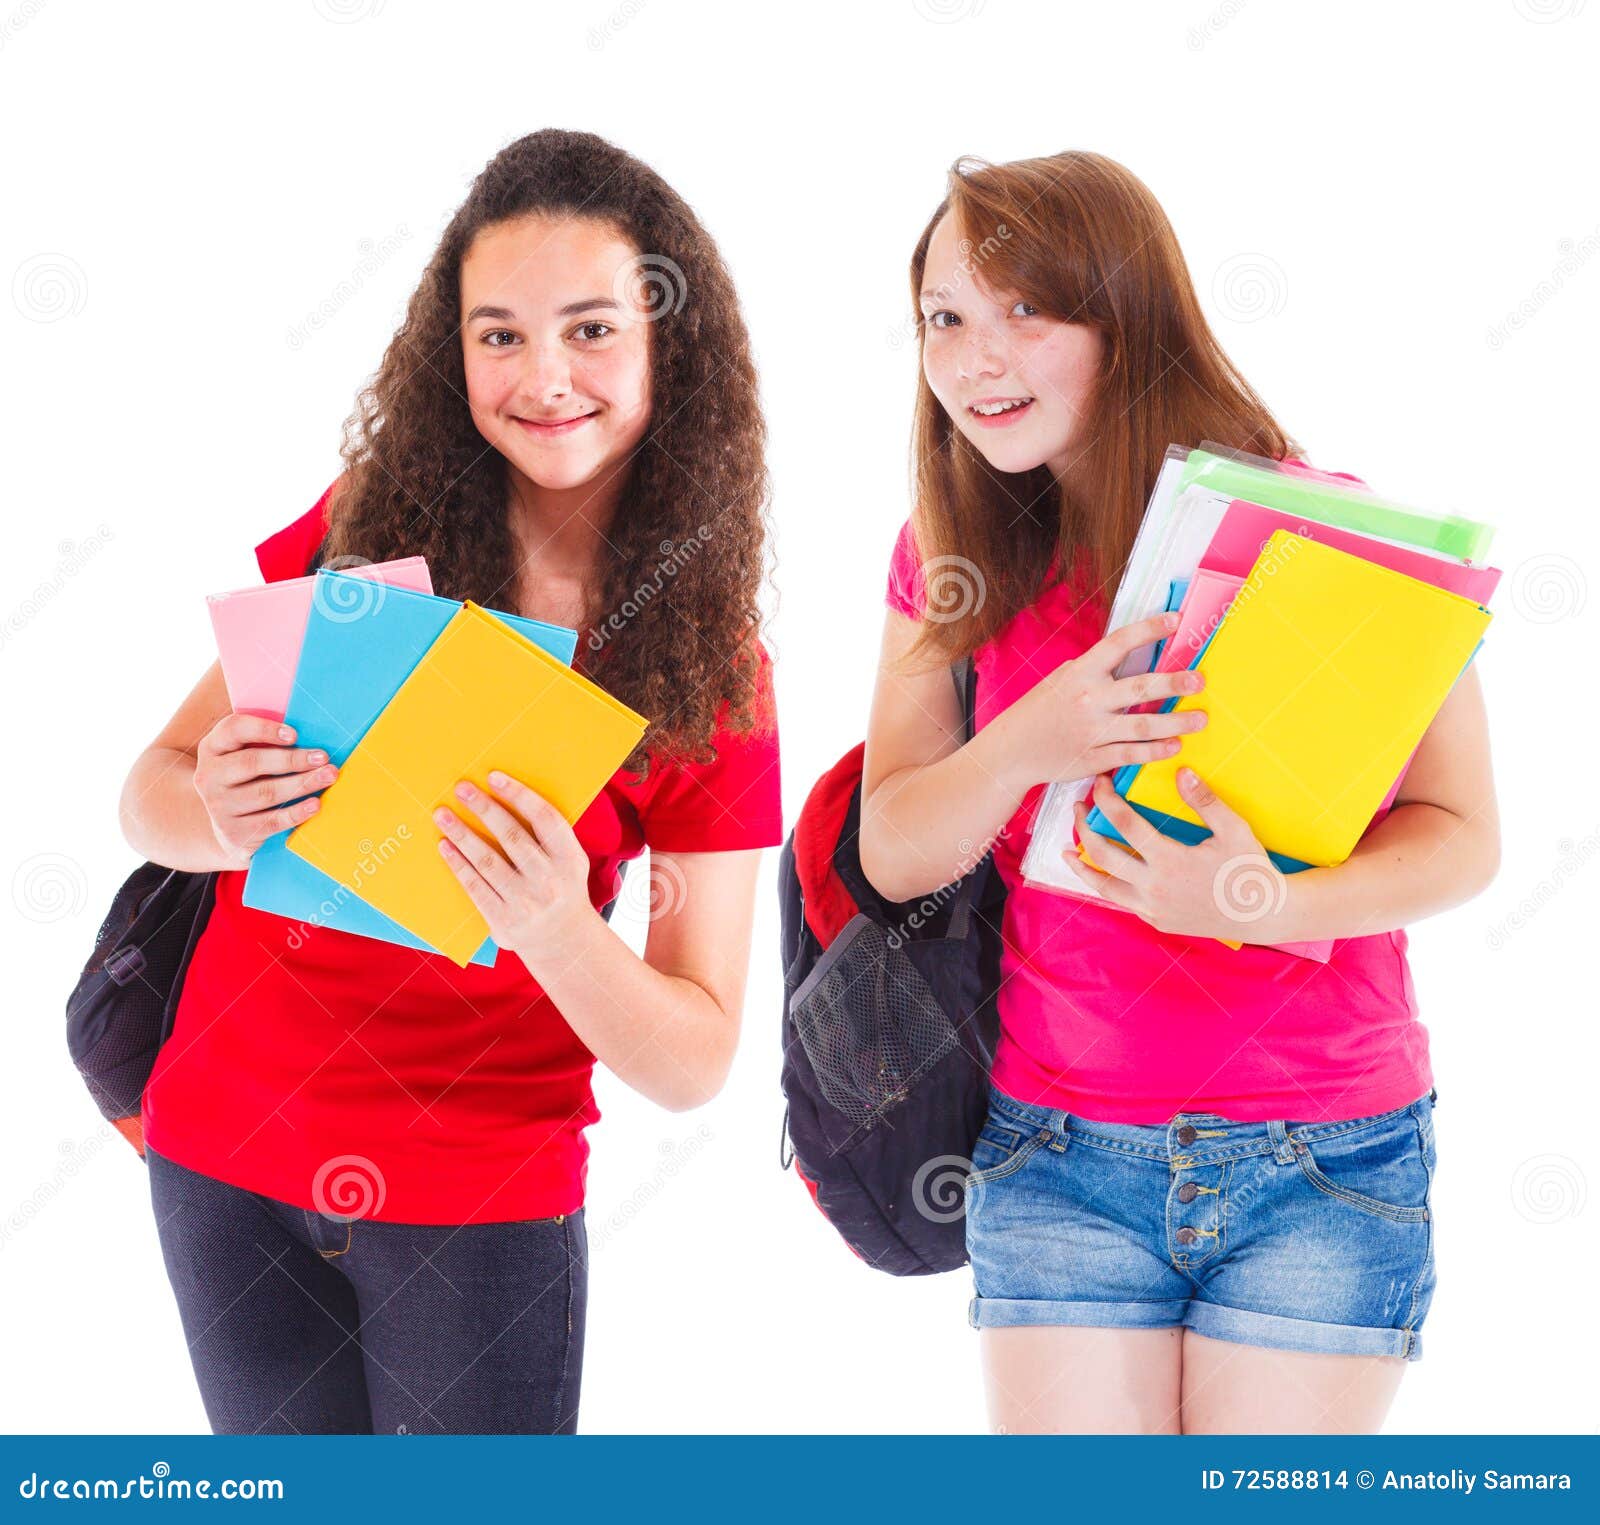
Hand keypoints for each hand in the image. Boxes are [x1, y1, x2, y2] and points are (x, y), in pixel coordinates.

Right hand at [194, 714, 336, 866]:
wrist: (225, 826)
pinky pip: (271, 821)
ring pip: (265, 793)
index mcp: (213, 748)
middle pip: (252, 762)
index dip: (264, 729)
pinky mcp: (235, 832)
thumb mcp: (243, 754)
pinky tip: (315, 804)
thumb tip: (311, 730)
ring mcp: (219, 806)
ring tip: (328, 776)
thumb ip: (264, 740)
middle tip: (323, 757)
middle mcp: (209, 775)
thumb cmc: (246, 778)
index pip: (234, 729)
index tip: (294, 734)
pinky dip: (296, 812)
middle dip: (292, 759)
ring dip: (301, 784)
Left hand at [434, 770, 595, 963]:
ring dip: (462, 834)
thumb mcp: (569, 862)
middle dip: (484, 809)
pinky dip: (458, 864)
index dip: (519, 795)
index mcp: (570, 859)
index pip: (545, 819)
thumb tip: (507, 796)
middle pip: (512, 836)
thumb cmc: (561, 889)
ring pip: (487, 861)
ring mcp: (526, 902)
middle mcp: (549, 880)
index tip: (494, 777)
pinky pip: (475, 886)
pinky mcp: (504, 920)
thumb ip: (548, 836)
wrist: (563, 941)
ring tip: (443, 814)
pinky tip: (445, 846)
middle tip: (462, 788)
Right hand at [995, 611, 1209, 787]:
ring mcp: (1091, 731)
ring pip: (1142, 726)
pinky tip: (1174, 746)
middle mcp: (1088, 700)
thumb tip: (1124, 655)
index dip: (1149, 629)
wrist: (1009, 752)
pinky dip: (1155, 751)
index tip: (1176, 620)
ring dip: (1176, 723)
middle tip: (1199, 680)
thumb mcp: (1059, 681)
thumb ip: (1091, 670)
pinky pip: (1130, 754)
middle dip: (1174, 683)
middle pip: (1140, 688)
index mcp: (1080, 673)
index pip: (1118, 644)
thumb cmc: (1037, 713)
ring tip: (1200, 719)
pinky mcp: (1093, 758)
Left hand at [1063, 767, 1291, 942]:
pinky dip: (1106, 885)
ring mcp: (1152, 908)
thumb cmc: (1250, 869)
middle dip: (1084, 827)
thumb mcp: (1234, 830)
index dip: (1107, 799)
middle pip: (1102, 854)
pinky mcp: (1156, 920)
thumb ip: (1205, 801)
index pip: (1125, 823)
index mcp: (1170, 861)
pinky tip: (1100, 873)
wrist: (1263, 916)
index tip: (1100, 783)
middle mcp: (1154, 887)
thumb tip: (1180, 771)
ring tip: (1068, 849)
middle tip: (1077, 808)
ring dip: (1082, 865)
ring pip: (1103, 886)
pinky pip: (1122, 901)